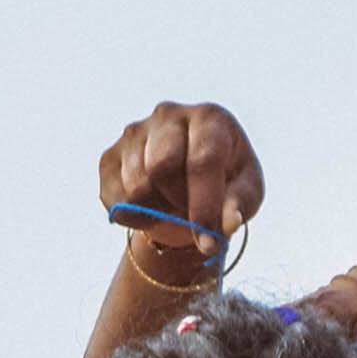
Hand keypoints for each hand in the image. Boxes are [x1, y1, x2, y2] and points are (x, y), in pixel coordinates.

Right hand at [99, 102, 264, 256]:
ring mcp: (135, 133)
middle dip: (177, 204)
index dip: (204, 206)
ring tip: (173, 208)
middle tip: (190, 214)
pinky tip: (152, 209)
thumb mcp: (245, 191)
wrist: (191, 177)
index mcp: (210, 118)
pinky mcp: (111, 155)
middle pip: (161, 168)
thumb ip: (239, 204)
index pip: (202, 160)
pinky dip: (134, 217)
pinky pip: (114, 198)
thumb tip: (229, 221)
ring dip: (157, 212)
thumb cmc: (226, 180)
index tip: (208, 241)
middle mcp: (169, 115)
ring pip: (136, 186)